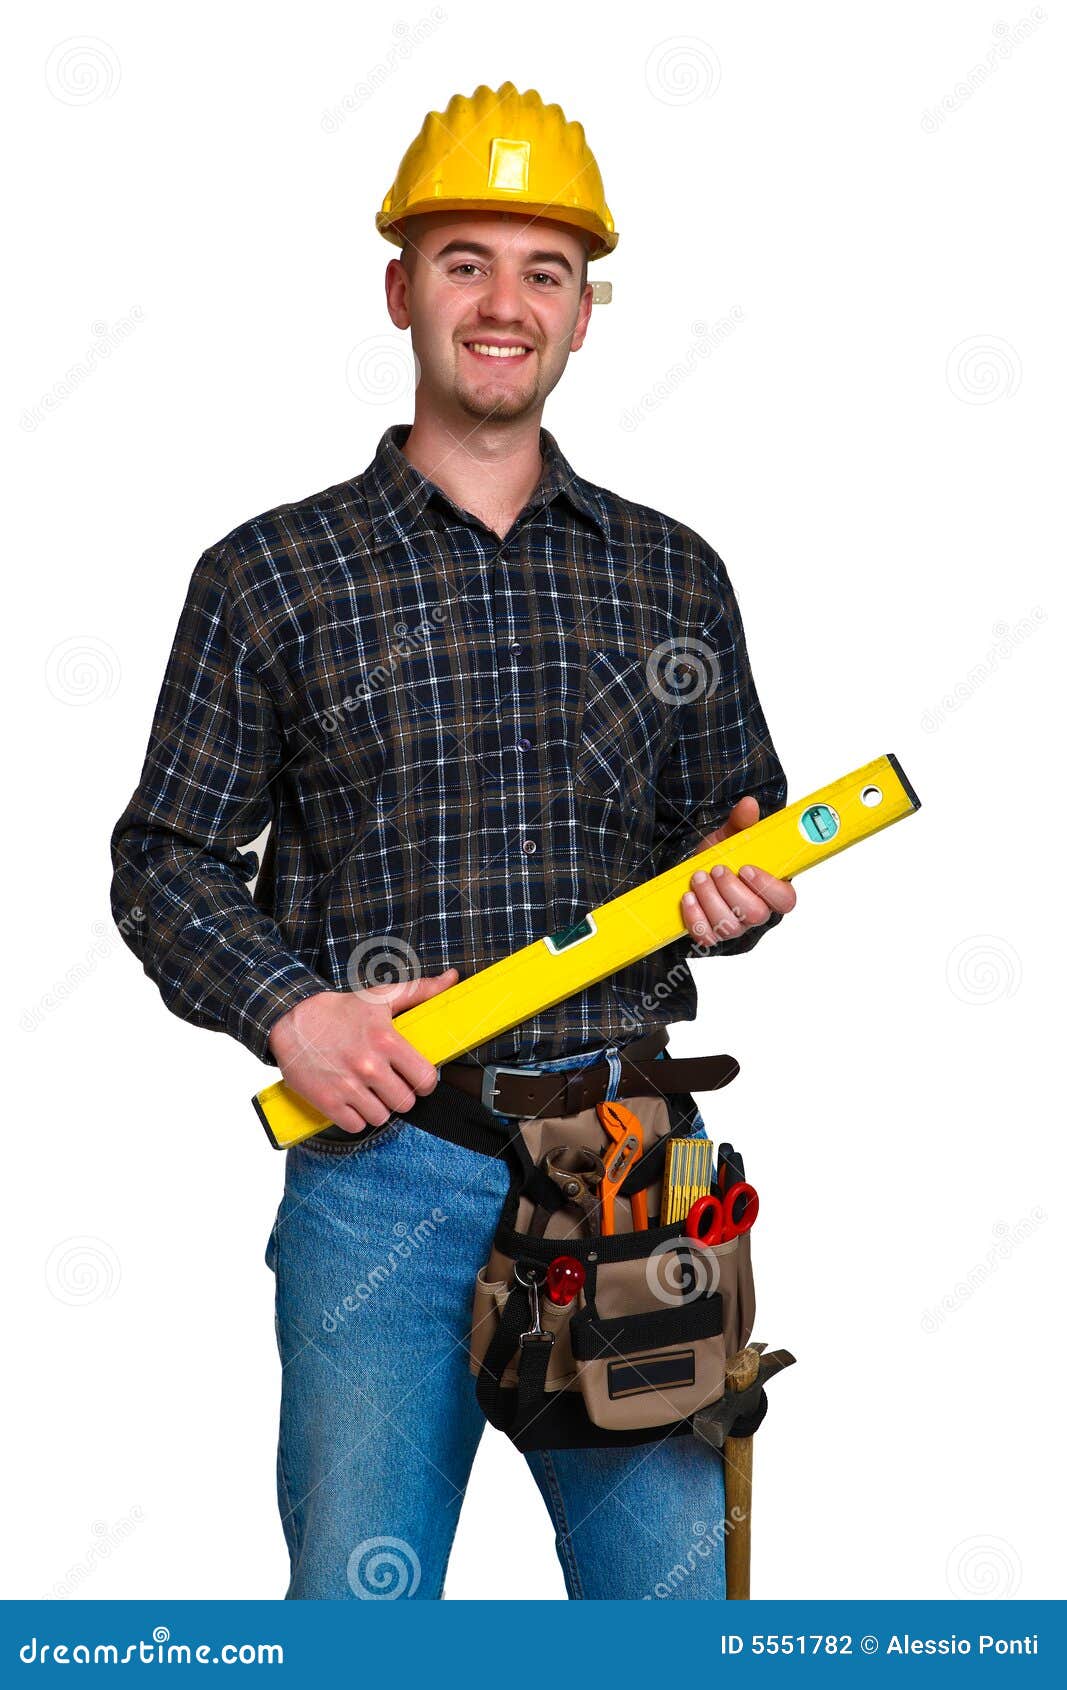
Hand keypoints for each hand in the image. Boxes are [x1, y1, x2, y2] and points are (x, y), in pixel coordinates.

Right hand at [267, 967, 459, 1133]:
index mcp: (386, 1041)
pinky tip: (352, 1101)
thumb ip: (419, 990)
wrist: (292, 1019)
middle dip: (400, 1095)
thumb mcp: (380, 996)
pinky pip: (356, 1126)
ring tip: (369, 1092)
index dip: (423, 1082)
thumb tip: (452, 978)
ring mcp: (347, 1086)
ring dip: (378, 1108)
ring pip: (382, 1117)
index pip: (425, 1080)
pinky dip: (356, 1118)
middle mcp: (369, 1066)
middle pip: (405, 1103)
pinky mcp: (327, 1101)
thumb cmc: (340, 1010)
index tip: (415, 1078)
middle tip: (389, 1084)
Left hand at [681, 795, 796, 947]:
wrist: (695, 873)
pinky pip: (707, 937)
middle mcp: (757, 912)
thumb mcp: (731, 837)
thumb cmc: (721, 857)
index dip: (768, 887)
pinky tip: (687, 898)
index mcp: (771, 889)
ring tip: (698, 877)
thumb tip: (749, 804)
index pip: (785, 900)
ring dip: (710, 899)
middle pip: (756, 914)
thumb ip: (742, 823)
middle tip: (716, 869)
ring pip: (730, 926)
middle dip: (731, 890)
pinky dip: (695, 918)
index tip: (747, 868)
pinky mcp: (713, 935)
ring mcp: (735, 927)